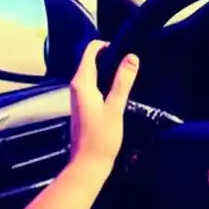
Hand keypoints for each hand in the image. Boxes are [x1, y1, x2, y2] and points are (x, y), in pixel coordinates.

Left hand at [68, 40, 139, 171]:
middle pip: (90, 61)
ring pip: (92, 72)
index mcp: (82, 84)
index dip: (105, 45)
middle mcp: (77, 87)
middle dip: (108, 54)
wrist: (88, 163)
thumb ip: (123, 81)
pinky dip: (106, 79)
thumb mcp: (115, 107)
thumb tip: (131, 56)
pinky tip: (120, 86)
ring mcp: (79, 97)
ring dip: (108, 67)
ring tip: (129, 68)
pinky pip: (94, 84)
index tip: (124, 45)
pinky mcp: (84, 106)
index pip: (89, 53)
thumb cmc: (101, 136)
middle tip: (131, 55)